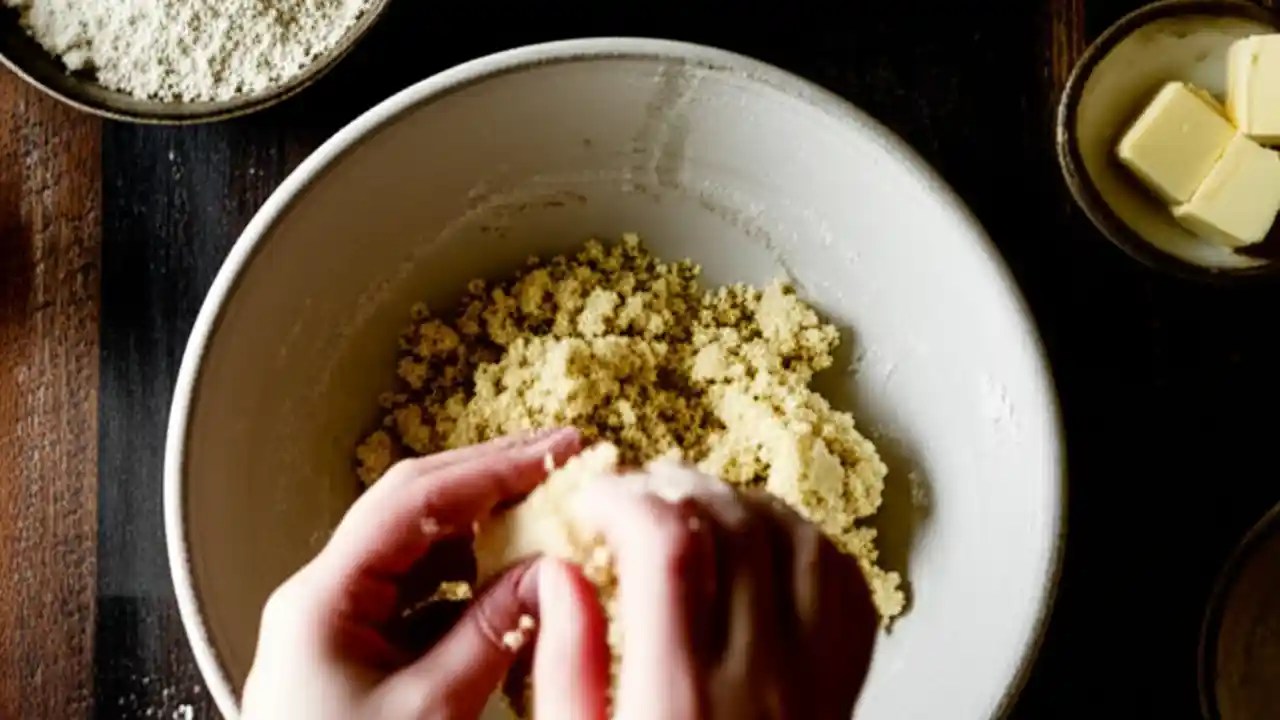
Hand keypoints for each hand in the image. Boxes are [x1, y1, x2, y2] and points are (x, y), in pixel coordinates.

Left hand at [241, 429, 587, 719]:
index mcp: (323, 598)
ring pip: (420, 550)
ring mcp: (340, 622)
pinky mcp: (359, 653)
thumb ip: (493, 633)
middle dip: (490, 483)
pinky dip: (471, 583)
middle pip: (413, 512)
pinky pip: (422, 596)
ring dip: (484, 531)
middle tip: (563, 462)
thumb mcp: (430, 712)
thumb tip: (553, 569)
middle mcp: (325, 595)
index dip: (492, 466)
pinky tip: (514, 584)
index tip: (560, 449)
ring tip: (548, 516)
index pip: (414, 501)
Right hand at [538, 462, 877, 719]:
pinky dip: (799, 537)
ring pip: (795, 536)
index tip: (595, 499)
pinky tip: (759, 541)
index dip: (628, 497)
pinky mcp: (844, 682)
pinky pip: (841, 579)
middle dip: (676, 487)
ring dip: (738, 502)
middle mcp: (760, 677)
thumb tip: (560, 572)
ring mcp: (816, 678)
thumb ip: (566, 665)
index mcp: (681, 696)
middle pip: (735, 525)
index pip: (671, 547)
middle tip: (637, 497)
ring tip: (691, 507)